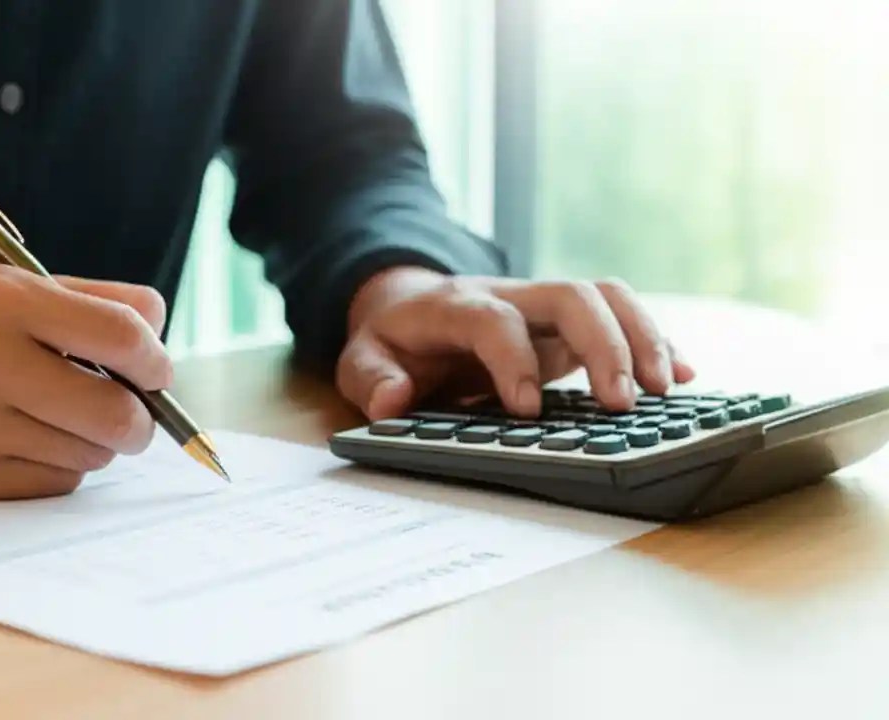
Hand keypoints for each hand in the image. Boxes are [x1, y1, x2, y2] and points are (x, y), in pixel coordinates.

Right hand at [0, 266, 170, 498]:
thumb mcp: (11, 291)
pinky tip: (30, 442)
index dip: (155, 359)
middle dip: (140, 417)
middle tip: (131, 411)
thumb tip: (161, 335)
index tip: (154, 370)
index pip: (121, 333)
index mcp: (3, 299)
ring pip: (91, 453)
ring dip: (96, 441)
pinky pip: (56, 484)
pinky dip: (60, 467)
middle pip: (118, 411)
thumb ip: (95, 302)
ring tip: (62, 418)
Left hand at [337, 267, 695, 419]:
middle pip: (570, 295)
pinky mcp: (568, 326)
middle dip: (603, 343)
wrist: (409, 306)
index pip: (494, 320)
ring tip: (666, 389)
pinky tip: (684, 377)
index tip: (526, 409)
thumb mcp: (362, 360)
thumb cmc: (393, 341)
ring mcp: (544, 308)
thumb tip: (393, 399)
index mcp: (456, 306)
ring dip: (641, 338)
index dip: (513, 359)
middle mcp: (511, 296)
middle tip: (623, 403)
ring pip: (605, 298)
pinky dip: (656, 342)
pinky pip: (620, 317)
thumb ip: (372, 379)